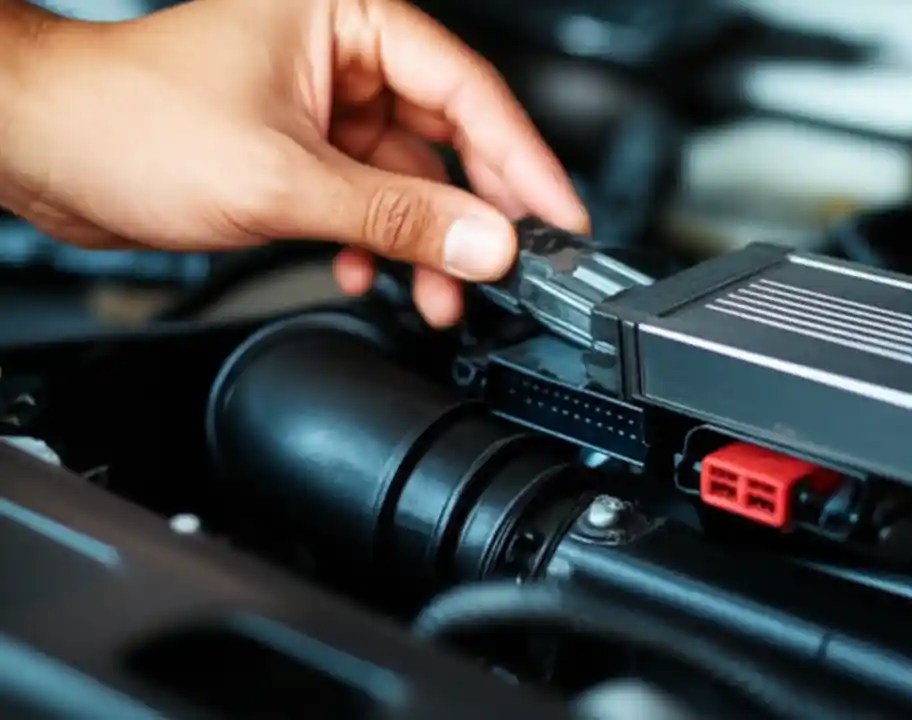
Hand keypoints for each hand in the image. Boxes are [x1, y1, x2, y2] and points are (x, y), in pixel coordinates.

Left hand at [0, 0, 587, 325]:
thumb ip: (399, 217)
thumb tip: (486, 240)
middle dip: (471, 213)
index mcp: (349, 16)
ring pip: (409, 177)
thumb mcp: (286, 180)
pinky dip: (375, 241)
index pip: (468, 88)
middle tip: (507, 268)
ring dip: (424, 240)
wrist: (39, 151)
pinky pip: (368, 196)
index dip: (521, 162)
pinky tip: (366, 272)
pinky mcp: (301, 147)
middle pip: (447, 136)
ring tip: (439, 294)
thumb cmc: (127, 120)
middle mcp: (343, 52)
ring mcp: (323, 103)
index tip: (558, 218)